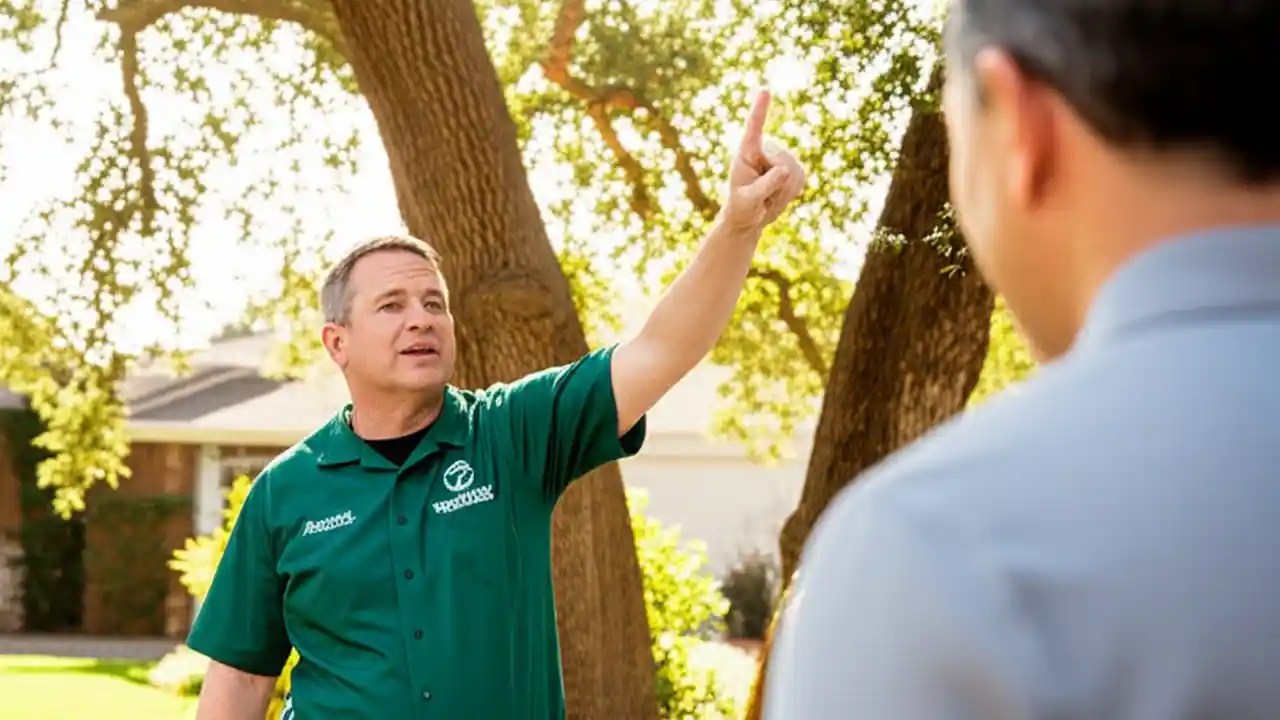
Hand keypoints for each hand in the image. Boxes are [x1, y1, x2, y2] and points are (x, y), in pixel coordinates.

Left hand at [720, 89, 805, 233]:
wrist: (751, 215)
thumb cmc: (742, 206)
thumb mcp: (748, 200)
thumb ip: (765, 185)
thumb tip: (784, 169)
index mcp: (746, 152)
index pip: (754, 129)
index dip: (760, 110)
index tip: (764, 91)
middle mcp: (764, 149)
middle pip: (781, 161)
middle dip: (777, 183)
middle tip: (763, 195)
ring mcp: (780, 156)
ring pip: (794, 170)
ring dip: (784, 189)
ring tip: (769, 195)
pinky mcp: (793, 165)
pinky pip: (801, 177)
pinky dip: (793, 190)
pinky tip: (780, 193)